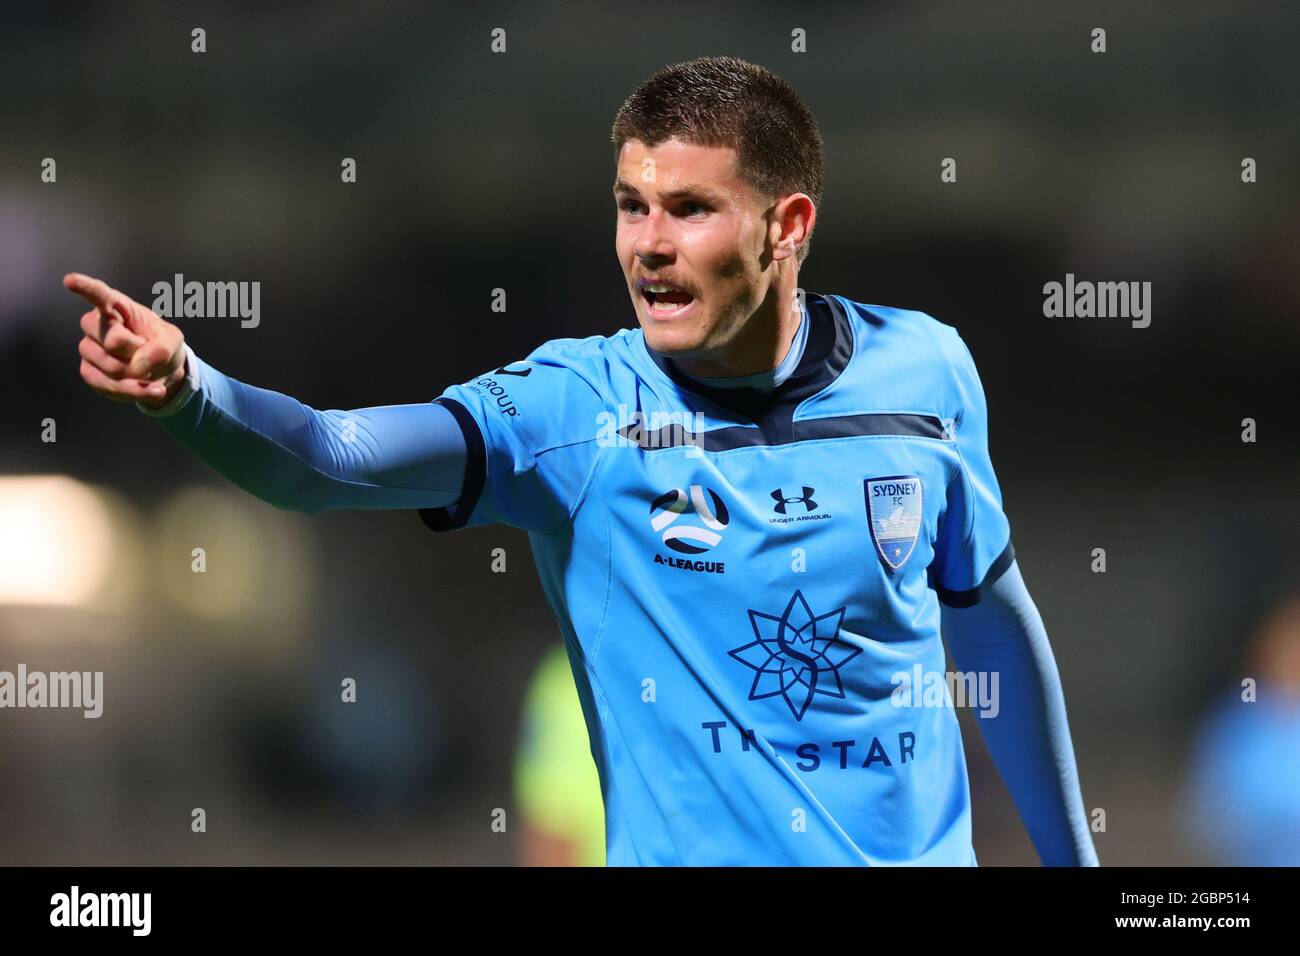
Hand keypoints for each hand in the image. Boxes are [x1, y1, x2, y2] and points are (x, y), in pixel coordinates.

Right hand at [64, 272, 186, 408]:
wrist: (159, 372)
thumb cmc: (160, 345)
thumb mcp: (173, 341)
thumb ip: (164, 348)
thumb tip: (141, 364)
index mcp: (116, 306)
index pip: (99, 294)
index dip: (85, 288)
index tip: (70, 281)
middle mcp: (96, 324)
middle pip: (112, 340)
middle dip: (138, 353)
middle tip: (147, 351)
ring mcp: (88, 348)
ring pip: (112, 367)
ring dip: (137, 375)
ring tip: (147, 370)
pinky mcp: (88, 371)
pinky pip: (108, 385)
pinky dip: (133, 390)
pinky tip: (147, 388)